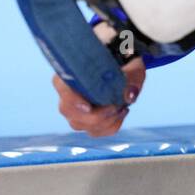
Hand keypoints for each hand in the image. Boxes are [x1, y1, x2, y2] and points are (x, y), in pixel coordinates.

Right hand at [53, 20, 144, 136]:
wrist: (126, 68)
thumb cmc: (125, 63)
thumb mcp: (133, 66)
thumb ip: (132, 78)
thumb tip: (129, 95)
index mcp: (73, 71)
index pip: (61, 85)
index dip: (72, 99)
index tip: (88, 106)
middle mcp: (68, 92)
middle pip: (69, 111)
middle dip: (95, 115)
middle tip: (117, 106)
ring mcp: (75, 109)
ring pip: (79, 124)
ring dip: (104, 121)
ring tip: (122, 107)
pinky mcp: (86, 121)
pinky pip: (94, 131)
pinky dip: (110, 126)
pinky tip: (121, 113)